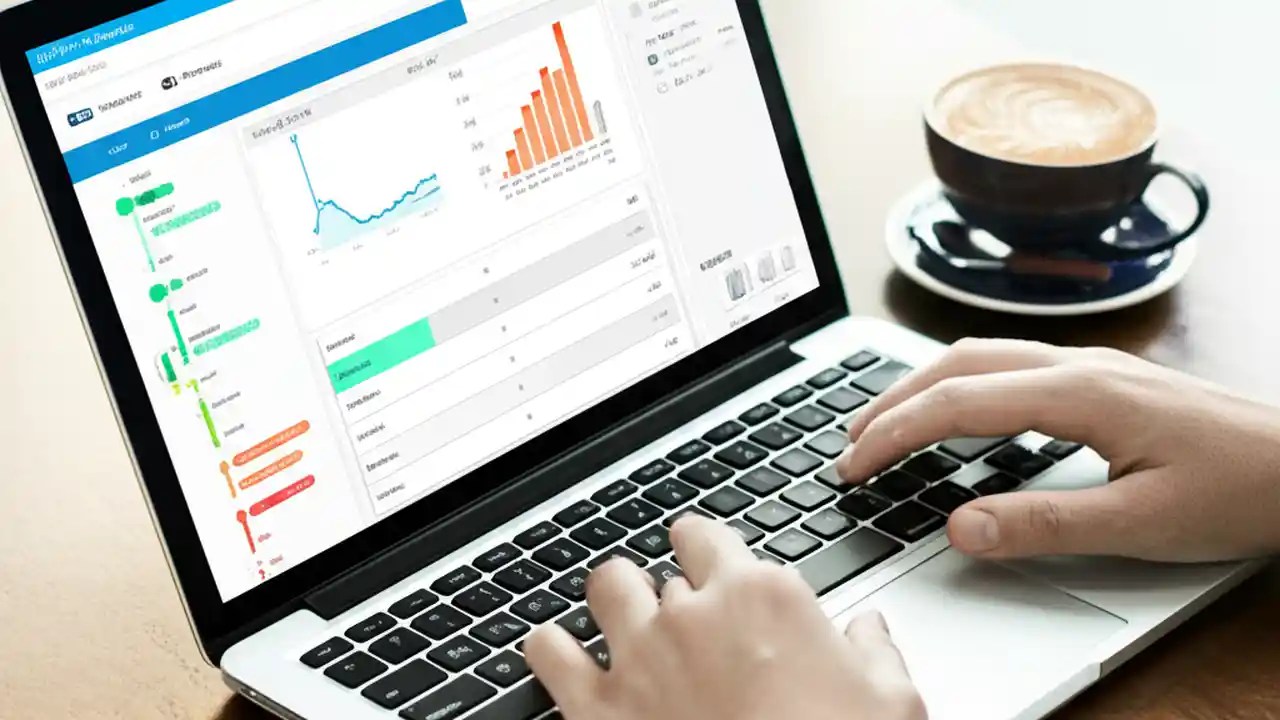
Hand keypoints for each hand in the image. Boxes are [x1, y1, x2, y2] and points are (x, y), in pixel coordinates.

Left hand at [525, 516, 925, 719]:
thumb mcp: (892, 703)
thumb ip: (875, 653)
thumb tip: (869, 629)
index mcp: (763, 597)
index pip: (711, 537)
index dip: (708, 554)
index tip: (711, 570)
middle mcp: (694, 613)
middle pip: (661, 568)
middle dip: (669, 588)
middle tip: (681, 618)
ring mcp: (640, 656)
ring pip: (607, 586)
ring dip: (615, 600)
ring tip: (623, 622)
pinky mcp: (597, 708)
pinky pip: (548, 651)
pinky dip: (551, 648)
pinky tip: (562, 656)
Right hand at [839, 338, 1279, 561]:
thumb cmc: (1240, 489)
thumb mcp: (1142, 524)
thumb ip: (1044, 525)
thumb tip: (960, 528)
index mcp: (1080, 393)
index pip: (957, 403)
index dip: (894, 434)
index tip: (853, 466)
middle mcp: (1077, 365)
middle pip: (956, 363)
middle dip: (891, 401)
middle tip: (849, 446)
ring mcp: (1090, 365)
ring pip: (979, 356)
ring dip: (922, 386)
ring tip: (884, 425)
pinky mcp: (1102, 379)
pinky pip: (1007, 365)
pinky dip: (959, 385)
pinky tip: (956, 413)